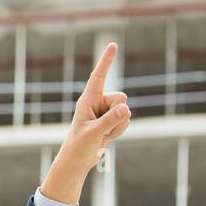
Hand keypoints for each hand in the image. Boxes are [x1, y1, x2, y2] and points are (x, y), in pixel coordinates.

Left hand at [41, 42, 131, 204]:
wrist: (78, 160)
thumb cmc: (79, 145)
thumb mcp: (93, 133)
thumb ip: (109, 121)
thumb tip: (126, 108)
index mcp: (88, 100)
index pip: (99, 77)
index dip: (106, 61)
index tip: (113, 45)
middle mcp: (98, 102)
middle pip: (121, 98)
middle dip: (116, 114)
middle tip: (101, 128)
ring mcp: (107, 111)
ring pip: (126, 111)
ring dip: (118, 126)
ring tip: (102, 135)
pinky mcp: (112, 120)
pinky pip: (126, 121)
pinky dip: (119, 131)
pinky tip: (107, 137)